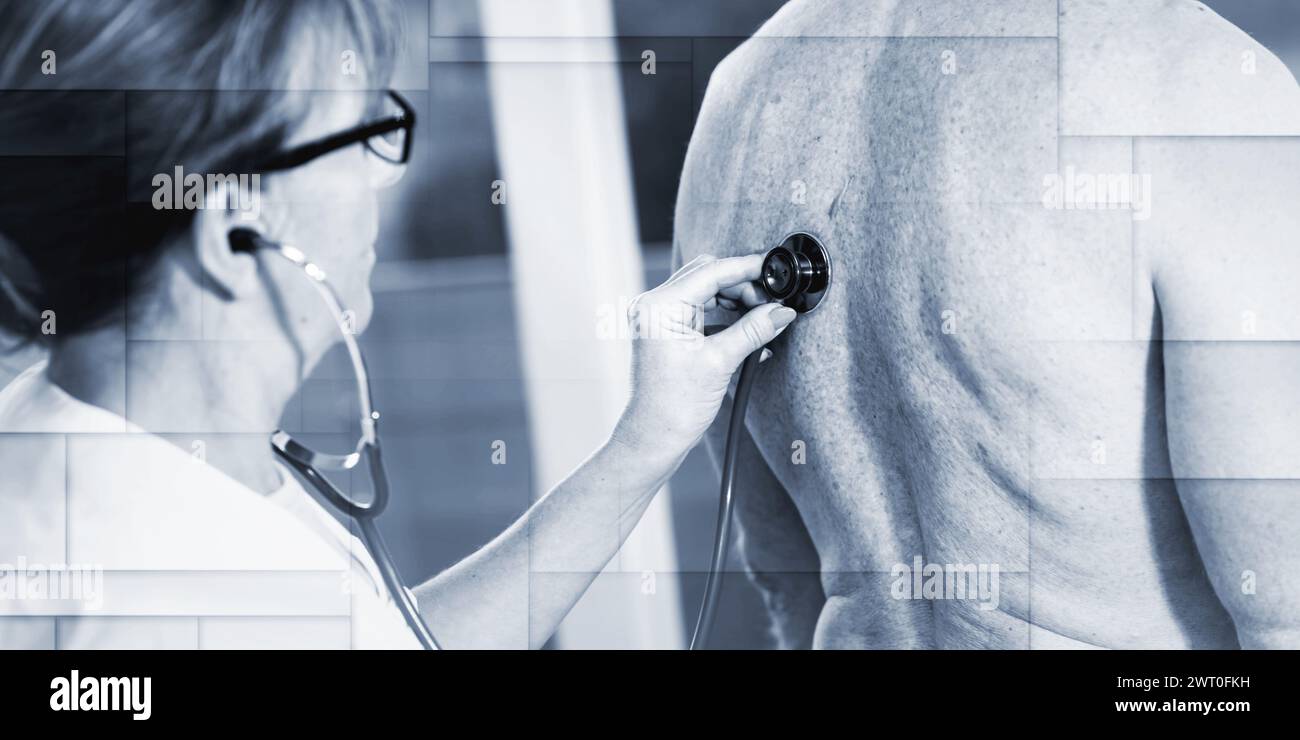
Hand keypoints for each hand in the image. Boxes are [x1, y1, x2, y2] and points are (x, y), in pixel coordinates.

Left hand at [612, 254, 797, 461]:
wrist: (655, 438)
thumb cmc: (674, 407)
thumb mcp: (720, 363)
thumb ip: (753, 330)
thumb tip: (782, 310)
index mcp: (659, 306)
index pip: (711, 271)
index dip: (747, 268)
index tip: (774, 270)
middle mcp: (654, 306)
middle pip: (709, 276)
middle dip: (744, 286)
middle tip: (772, 303)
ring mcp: (660, 317)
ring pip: (708, 292)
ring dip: (738, 302)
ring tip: (764, 318)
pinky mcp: (669, 331)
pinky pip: (703, 311)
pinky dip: (728, 318)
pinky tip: (751, 332)